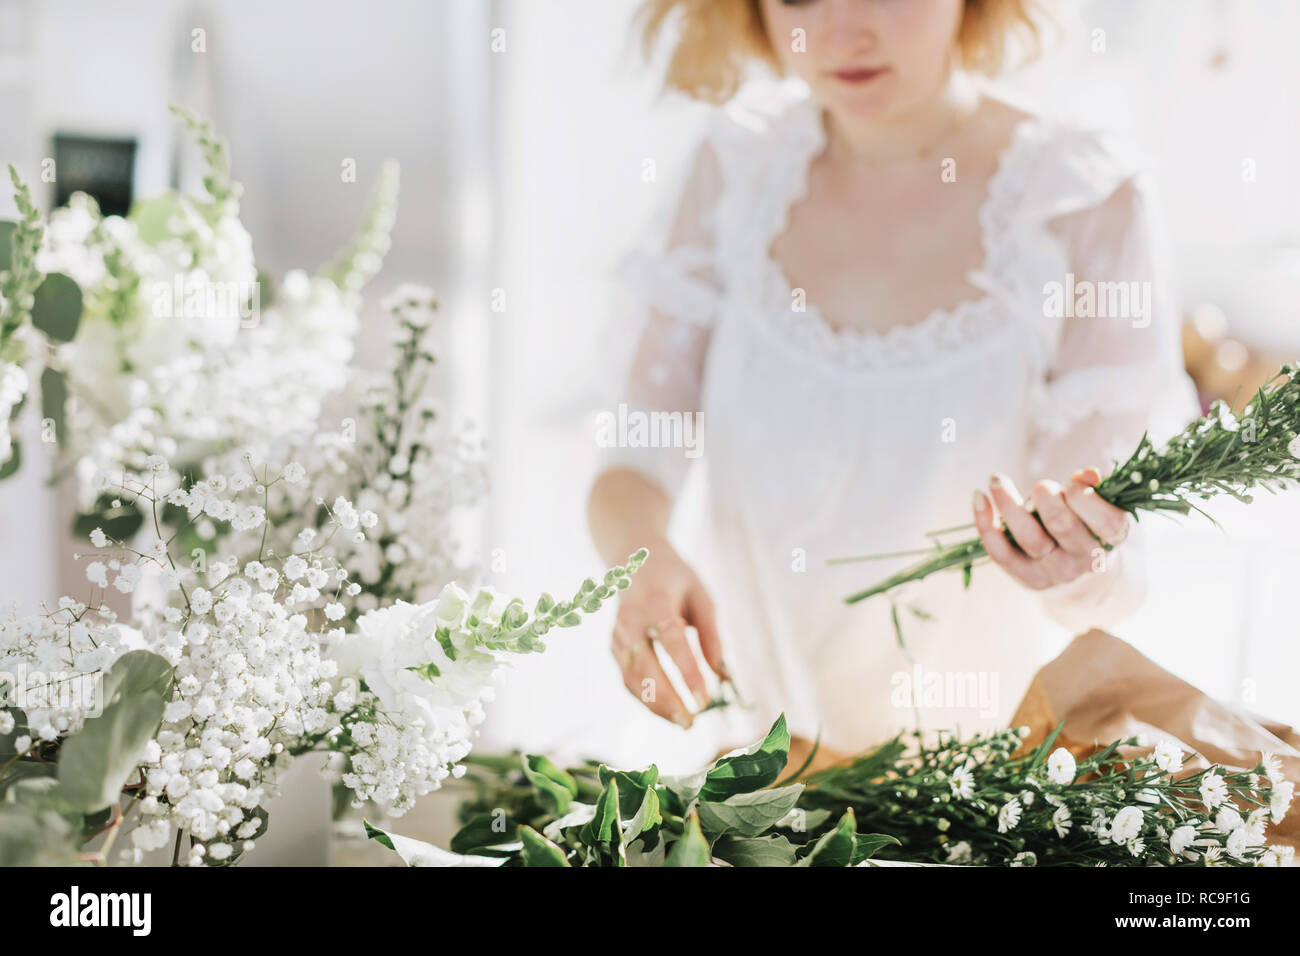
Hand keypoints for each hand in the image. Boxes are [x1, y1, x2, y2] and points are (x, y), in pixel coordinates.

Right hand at [610, 536, 727, 727]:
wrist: (633, 559)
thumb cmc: (675, 579)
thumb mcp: (700, 596)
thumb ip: (712, 635)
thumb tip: (723, 677)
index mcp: (655, 601)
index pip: (672, 641)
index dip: (687, 672)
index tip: (704, 700)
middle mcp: (630, 620)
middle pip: (644, 666)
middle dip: (666, 699)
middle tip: (691, 722)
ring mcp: (617, 635)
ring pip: (632, 678)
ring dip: (656, 705)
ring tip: (684, 723)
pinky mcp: (614, 647)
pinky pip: (628, 679)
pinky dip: (646, 699)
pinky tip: (668, 711)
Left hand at [971, 467, 1131, 590]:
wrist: (1081, 578)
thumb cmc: (1088, 528)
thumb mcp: (1100, 509)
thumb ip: (1094, 489)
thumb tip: (1087, 474)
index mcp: (1111, 540)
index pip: (1106, 521)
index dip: (1085, 495)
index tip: (1072, 483)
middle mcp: (1086, 560)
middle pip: (1061, 524)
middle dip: (1045, 494)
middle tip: (1040, 487)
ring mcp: (1055, 572)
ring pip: (1029, 537)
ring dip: (1008, 503)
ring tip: (996, 480)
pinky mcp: (1028, 579)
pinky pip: (1001, 553)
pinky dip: (985, 523)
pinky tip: (978, 497)